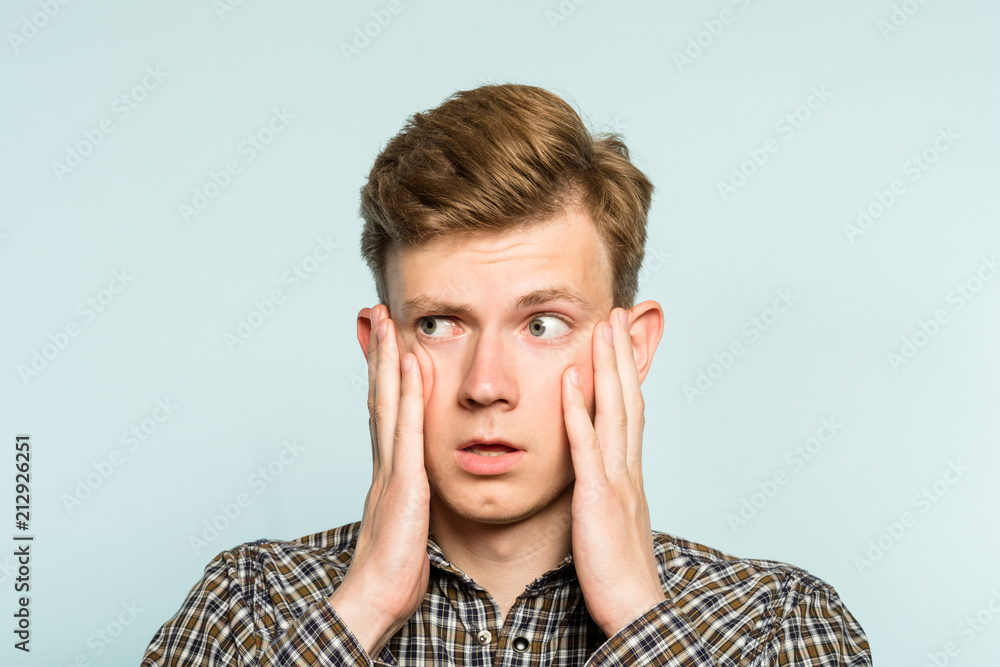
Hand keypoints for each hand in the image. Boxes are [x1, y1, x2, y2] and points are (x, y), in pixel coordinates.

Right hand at [328, 304, 430, 655]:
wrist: (376, 599)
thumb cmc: (396, 571)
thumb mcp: (410, 524)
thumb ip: (413, 500)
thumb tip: (421, 490)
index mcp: (390, 471)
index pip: (386, 414)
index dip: (385, 377)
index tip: (389, 344)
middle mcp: (385, 462)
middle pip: (380, 397)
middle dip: (381, 354)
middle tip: (380, 314)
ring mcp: (391, 469)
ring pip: (387, 403)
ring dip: (388, 359)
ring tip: (388, 321)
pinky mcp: (403, 483)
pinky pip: (406, 430)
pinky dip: (406, 394)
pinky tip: (410, 364)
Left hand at [562, 307, 665, 636]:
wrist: (632, 605)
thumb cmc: (615, 567)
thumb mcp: (611, 517)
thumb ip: (603, 488)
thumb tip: (594, 471)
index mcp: (627, 471)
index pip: (629, 409)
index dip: (624, 372)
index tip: (617, 339)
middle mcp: (626, 467)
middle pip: (627, 398)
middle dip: (620, 354)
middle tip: (615, 314)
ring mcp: (615, 478)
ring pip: (614, 410)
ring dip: (606, 367)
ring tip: (601, 328)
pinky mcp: (597, 496)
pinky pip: (586, 446)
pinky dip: (577, 410)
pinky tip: (567, 381)